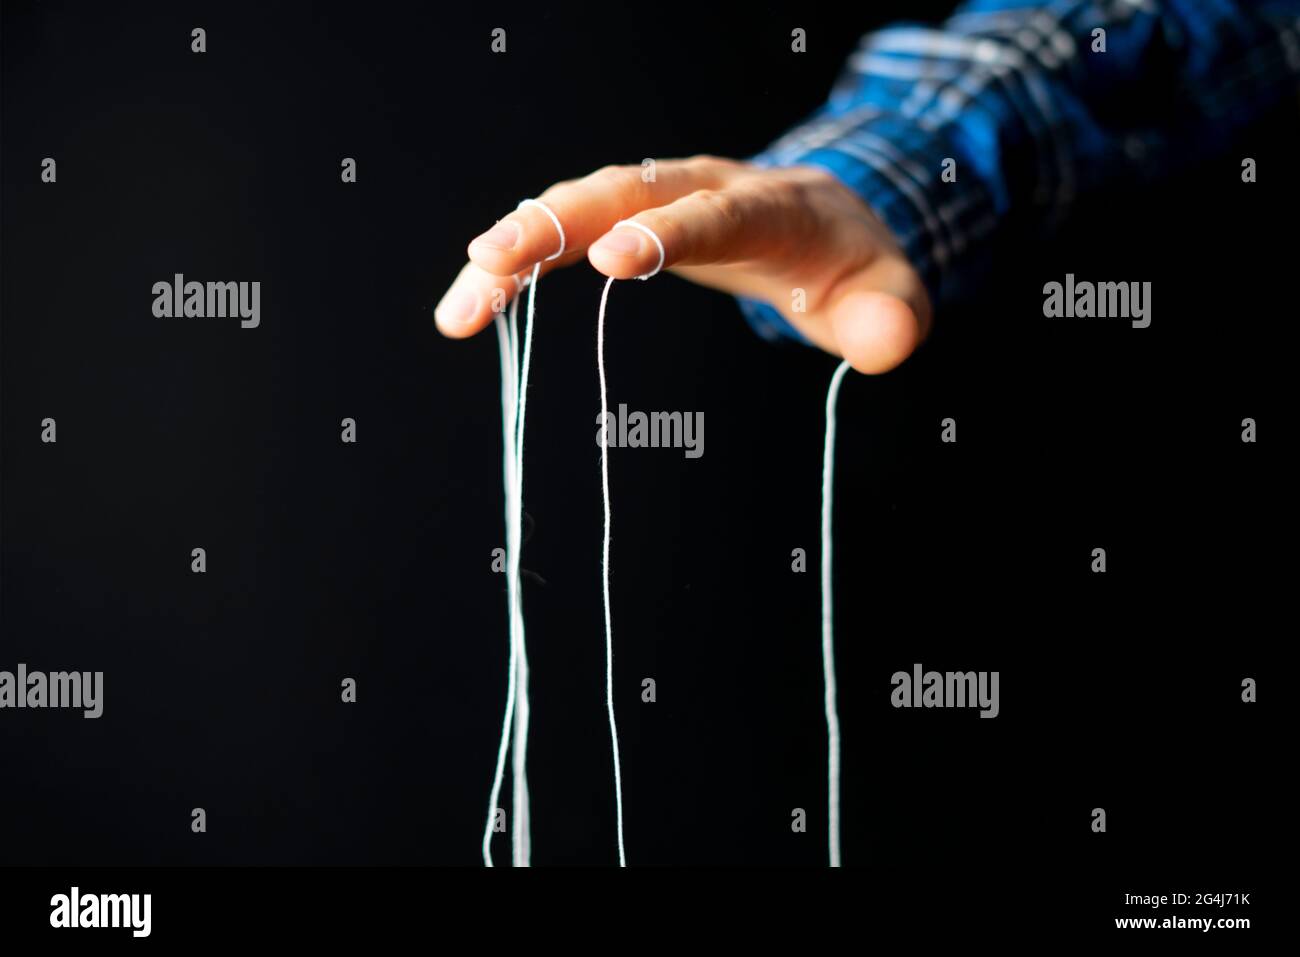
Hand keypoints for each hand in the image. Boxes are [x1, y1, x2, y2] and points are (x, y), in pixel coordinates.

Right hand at [435, 155, 931, 373]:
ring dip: (515, 246)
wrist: (821, 221)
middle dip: (553, 222)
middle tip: (491, 263)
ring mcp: (658, 199)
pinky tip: (474, 304)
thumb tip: (886, 345)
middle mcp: (701, 188)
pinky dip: (517, 265)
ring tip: (461, 306)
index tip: (612, 258)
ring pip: (576, 204)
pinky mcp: (629, 219)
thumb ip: (890, 319)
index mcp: (767, 206)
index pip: (712, 212)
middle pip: (620, 190)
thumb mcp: (887, 295)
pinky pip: (564, 231)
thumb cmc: (850, 266)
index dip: (664, 232)